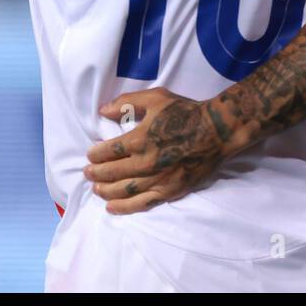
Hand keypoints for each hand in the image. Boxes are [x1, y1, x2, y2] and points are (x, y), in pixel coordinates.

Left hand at [84, 87, 223, 213]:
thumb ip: (128, 102)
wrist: (217, 131)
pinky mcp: (170, 190)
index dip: (95, 155)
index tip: (91, 155)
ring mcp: (158, 179)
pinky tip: (111, 207)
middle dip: (96, 174)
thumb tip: (102, 111)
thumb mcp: (157, 97)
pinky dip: (124, 207)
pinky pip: (142, 203)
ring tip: (96, 189)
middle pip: (112, 173)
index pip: (108, 151)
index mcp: (140, 139)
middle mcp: (146, 162)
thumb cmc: (187, 111)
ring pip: (124, 190)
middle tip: (88, 173)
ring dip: (105, 191)